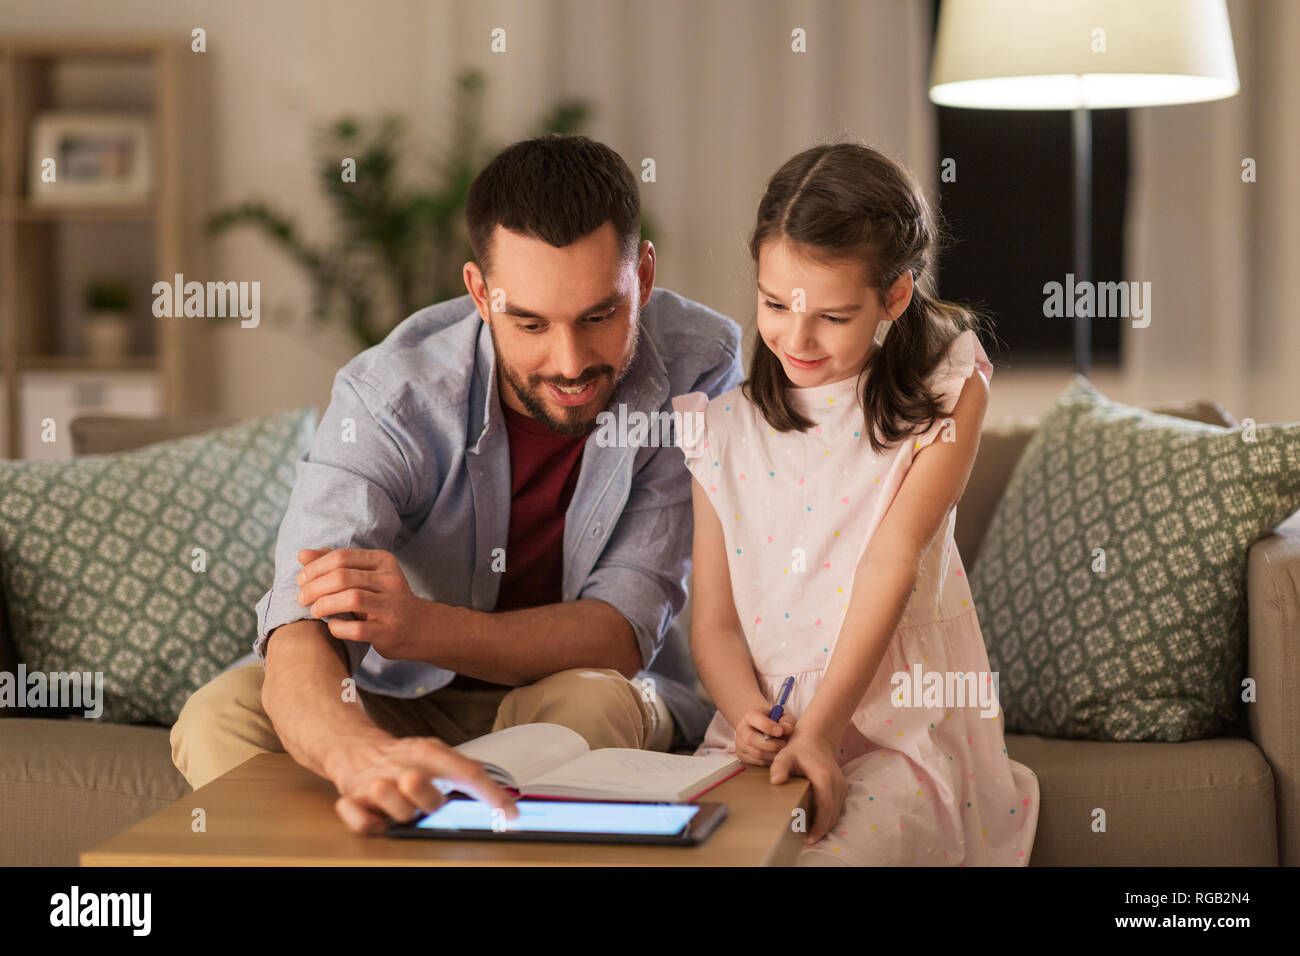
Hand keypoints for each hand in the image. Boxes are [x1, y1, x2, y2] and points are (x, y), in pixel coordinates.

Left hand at [296, 548, 427, 660]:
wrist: (418, 628)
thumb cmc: (383, 599)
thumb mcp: (365, 576)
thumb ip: (335, 564)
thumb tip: (302, 555)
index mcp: (384, 561)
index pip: (342, 557)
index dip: (315, 568)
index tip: (301, 580)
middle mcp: (391, 580)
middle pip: (343, 577)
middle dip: (314, 587)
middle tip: (301, 598)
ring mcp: (392, 606)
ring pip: (351, 599)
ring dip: (324, 605)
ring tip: (314, 611)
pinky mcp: (389, 631)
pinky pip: (357, 629)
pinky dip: (338, 627)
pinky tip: (331, 626)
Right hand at [325, 731, 517, 835]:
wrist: (354, 747)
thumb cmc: (404, 758)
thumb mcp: (436, 754)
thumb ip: (465, 771)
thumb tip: (502, 801)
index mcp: (428, 752)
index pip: (468, 773)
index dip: (492, 795)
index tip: (510, 815)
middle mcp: (404, 766)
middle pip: (427, 792)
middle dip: (431, 802)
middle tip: (429, 803)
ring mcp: (376, 783)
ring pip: (397, 810)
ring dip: (402, 813)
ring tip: (399, 805)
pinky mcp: (352, 799)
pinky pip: (363, 824)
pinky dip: (370, 824)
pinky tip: (377, 819)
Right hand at [733, 708, 796, 766]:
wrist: (760, 728)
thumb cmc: (774, 721)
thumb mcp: (782, 717)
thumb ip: (786, 721)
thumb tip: (787, 729)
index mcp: (750, 716)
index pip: (754, 719)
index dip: (767, 726)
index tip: (780, 731)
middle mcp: (741, 729)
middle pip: (751, 739)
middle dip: (770, 744)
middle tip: (785, 744)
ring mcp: (740, 744)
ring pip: (756, 753)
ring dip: (773, 754)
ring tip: (783, 750)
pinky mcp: (742, 756)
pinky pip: (758, 762)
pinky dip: (770, 760)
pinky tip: (776, 754)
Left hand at [769, 730, 846, 845]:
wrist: (816, 737)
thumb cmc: (799, 748)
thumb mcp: (785, 755)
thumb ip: (779, 768)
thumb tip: (776, 782)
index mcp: (824, 778)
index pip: (825, 808)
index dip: (819, 827)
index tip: (809, 839)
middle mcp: (837, 784)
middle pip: (832, 815)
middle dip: (821, 831)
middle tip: (806, 841)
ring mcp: (841, 786)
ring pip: (836, 813)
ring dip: (825, 825)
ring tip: (809, 835)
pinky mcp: (841, 787)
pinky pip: (837, 808)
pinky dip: (828, 817)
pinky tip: (815, 822)